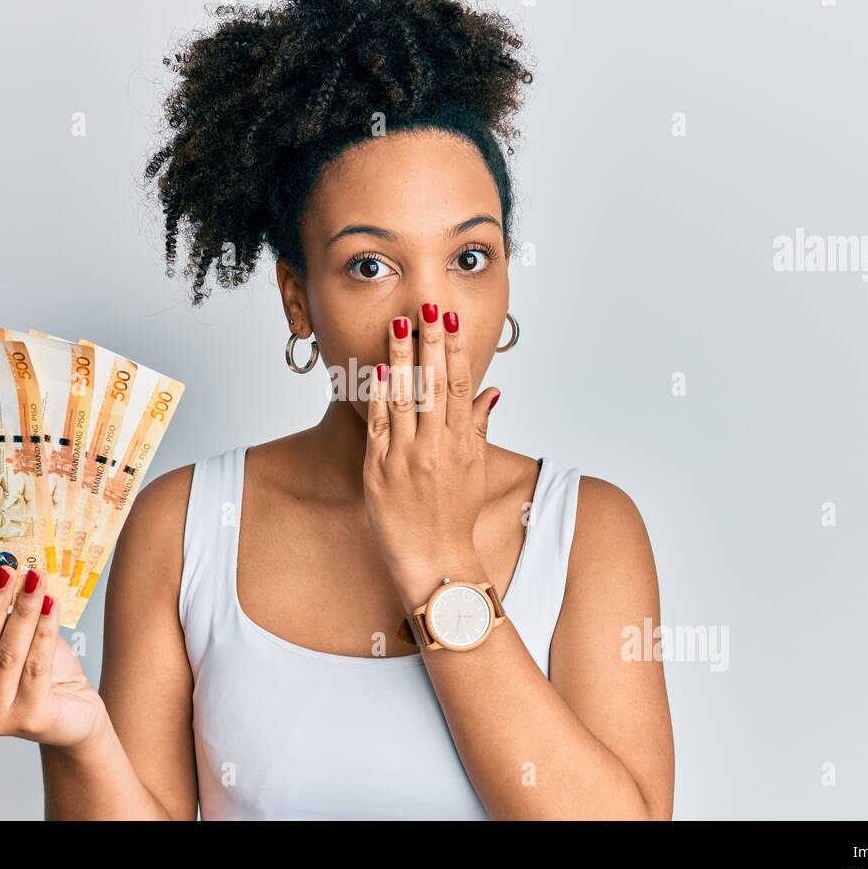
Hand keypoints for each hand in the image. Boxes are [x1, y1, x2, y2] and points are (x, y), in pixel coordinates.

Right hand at [0, 564, 107, 750]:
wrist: (76, 715)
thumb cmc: (43, 679)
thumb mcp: (15, 645)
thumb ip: (0, 621)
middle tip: (9, 568)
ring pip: (9, 654)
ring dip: (22, 611)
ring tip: (35, 579)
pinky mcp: (30, 719)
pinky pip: (37, 666)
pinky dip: (44, 631)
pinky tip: (50, 605)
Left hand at [363, 303, 499, 609]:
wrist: (434, 560)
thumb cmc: (455, 515)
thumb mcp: (475, 469)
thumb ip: (478, 425)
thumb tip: (491, 390)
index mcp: (461, 444)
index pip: (459, 386)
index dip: (456, 351)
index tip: (451, 322)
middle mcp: (435, 447)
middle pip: (433, 384)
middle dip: (431, 343)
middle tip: (429, 308)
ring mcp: (406, 457)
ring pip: (404, 398)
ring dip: (401, 358)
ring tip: (398, 325)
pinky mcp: (378, 469)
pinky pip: (378, 425)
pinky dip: (378, 396)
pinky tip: (376, 368)